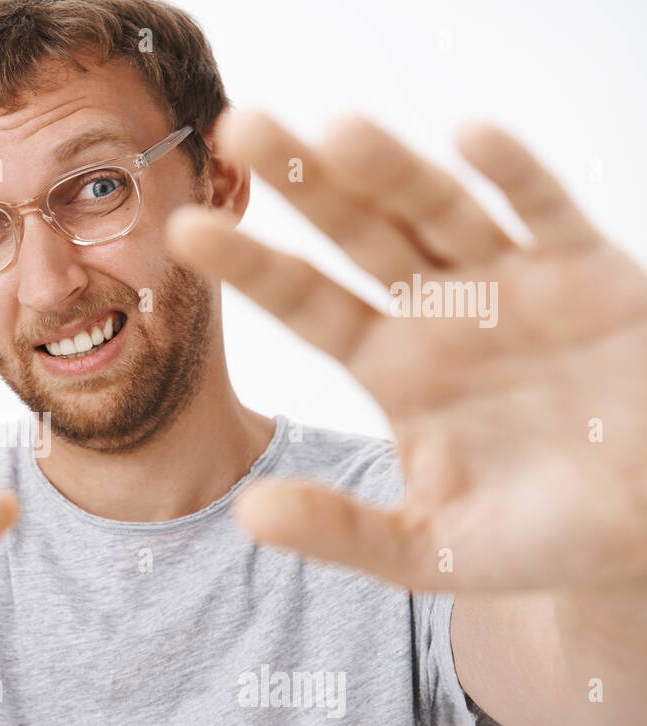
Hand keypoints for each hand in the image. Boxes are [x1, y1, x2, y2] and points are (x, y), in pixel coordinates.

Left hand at [167, 110, 646, 591]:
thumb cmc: (539, 537)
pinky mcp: (589, 271)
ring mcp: (510, 284)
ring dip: (392, 169)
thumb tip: (248, 516)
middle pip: (357, 233)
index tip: (185, 232)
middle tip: (239, 127)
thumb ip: (342, 531)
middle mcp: (439, 312)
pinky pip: (546, 211)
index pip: (306, 304)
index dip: (250, 267)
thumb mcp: (429, 549)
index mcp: (393, 366)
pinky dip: (514, 175)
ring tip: (337, 130)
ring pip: (439, 210)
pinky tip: (468, 138)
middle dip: (304, 183)